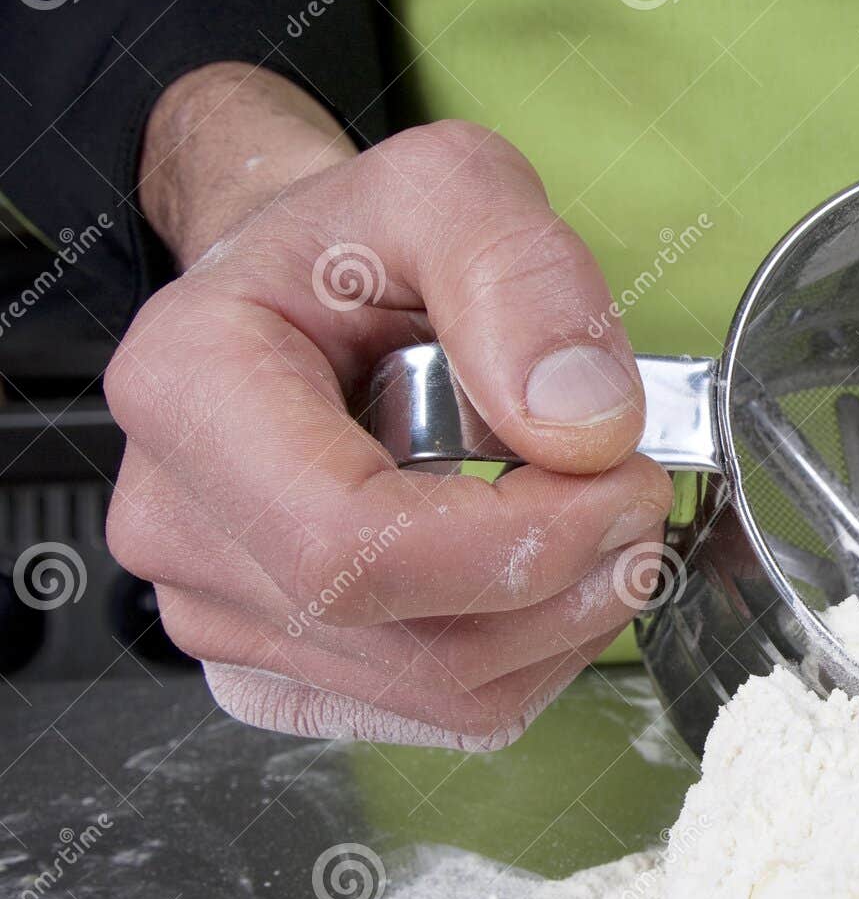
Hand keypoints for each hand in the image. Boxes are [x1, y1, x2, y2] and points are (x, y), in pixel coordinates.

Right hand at [106, 63, 671, 749]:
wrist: (305, 302)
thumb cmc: (361, 246)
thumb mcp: (451, 186)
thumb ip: (522, 275)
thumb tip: (584, 427)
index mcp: (190, 393)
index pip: (350, 546)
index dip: (520, 541)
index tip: (623, 475)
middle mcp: (180, 529)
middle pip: (416, 640)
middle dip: (573, 576)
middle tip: (638, 485)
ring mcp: (224, 619)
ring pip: (448, 694)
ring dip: (571, 616)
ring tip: (597, 511)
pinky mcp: (287, 671)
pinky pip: (446, 712)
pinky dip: (537, 652)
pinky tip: (546, 567)